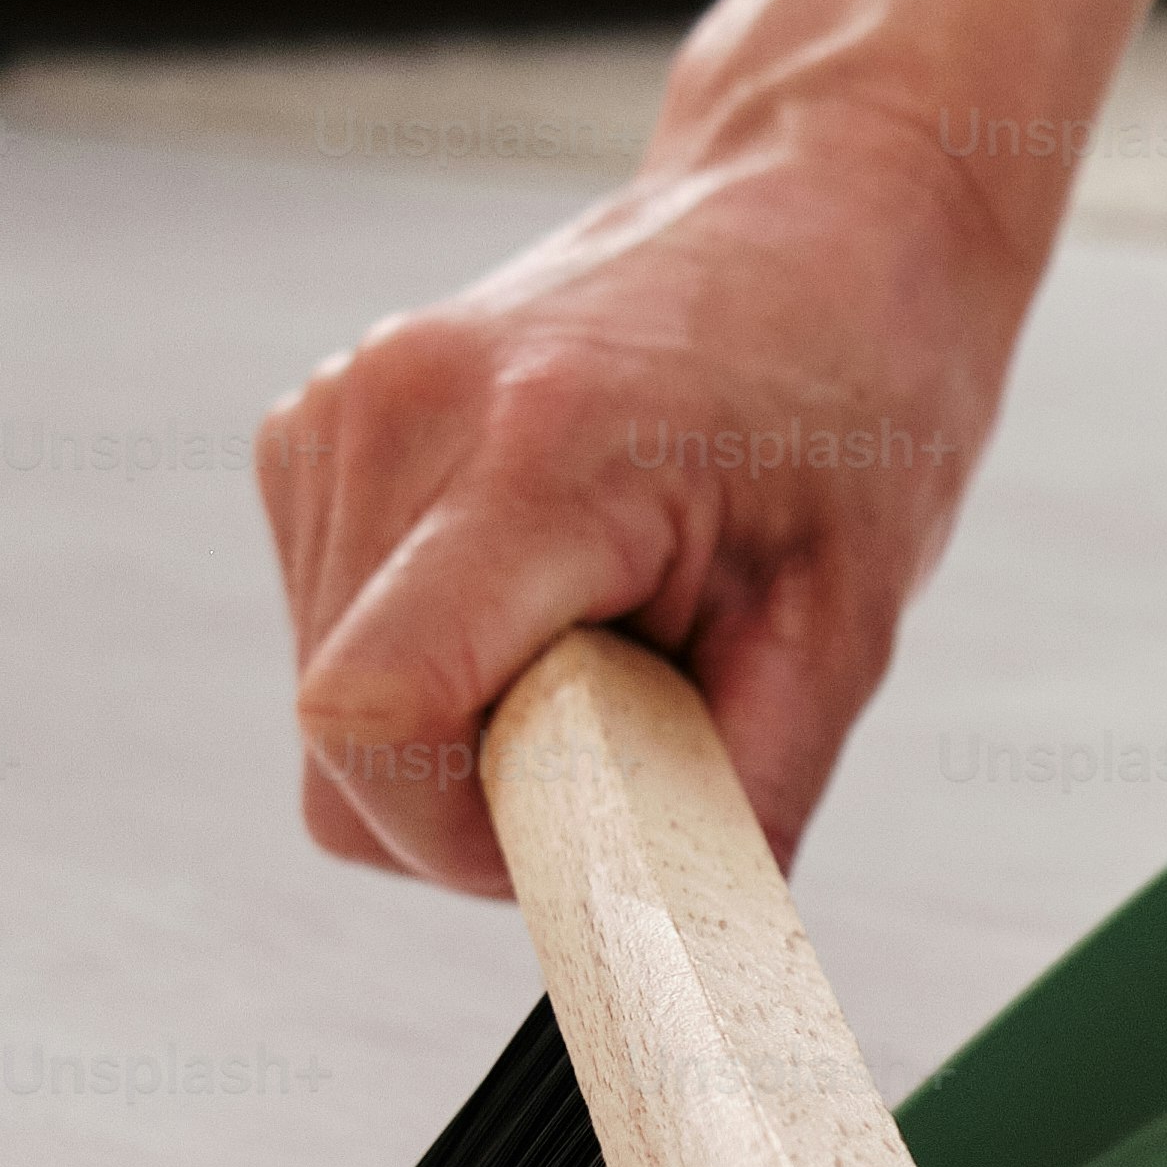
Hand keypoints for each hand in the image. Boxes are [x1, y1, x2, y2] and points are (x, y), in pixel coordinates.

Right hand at [260, 97, 1039, 893]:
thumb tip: (674, 954)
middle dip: (483, 795)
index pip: (372, 715)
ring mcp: (331, 414)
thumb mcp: (847, 618)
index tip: (586, 822)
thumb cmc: (855, 394)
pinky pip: (333, 639)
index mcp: (531, 451)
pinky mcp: (312, 432)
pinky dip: (435, 662)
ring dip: (461, 727)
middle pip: (340, 746)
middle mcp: (391, 415)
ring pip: (327, 709)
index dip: (459, 834)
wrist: (819, 213)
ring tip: (608, 624)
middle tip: (638, 721)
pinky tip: (550, 584)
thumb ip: (746, 793)